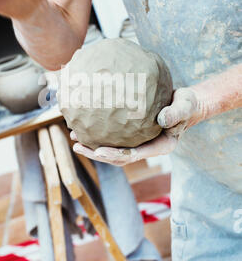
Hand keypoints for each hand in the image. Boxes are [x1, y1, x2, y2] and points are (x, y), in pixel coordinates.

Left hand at [72, 87, 200, 165]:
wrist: (186, 103)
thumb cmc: (187, 104)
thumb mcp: (186, 105)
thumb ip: (176, 113)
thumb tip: (162, 118)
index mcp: (159, 147)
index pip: (133, 155)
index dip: (115, 155)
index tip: (98, 150)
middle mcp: (147, 148)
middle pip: (118, 157)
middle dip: (96, 154)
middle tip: (77, 146)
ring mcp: (139, 142)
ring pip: (113, 149)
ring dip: (93, 146)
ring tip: (74, 137)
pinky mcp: (133, 134)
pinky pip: (114, 136)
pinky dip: (99, 133)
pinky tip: (85, 124)